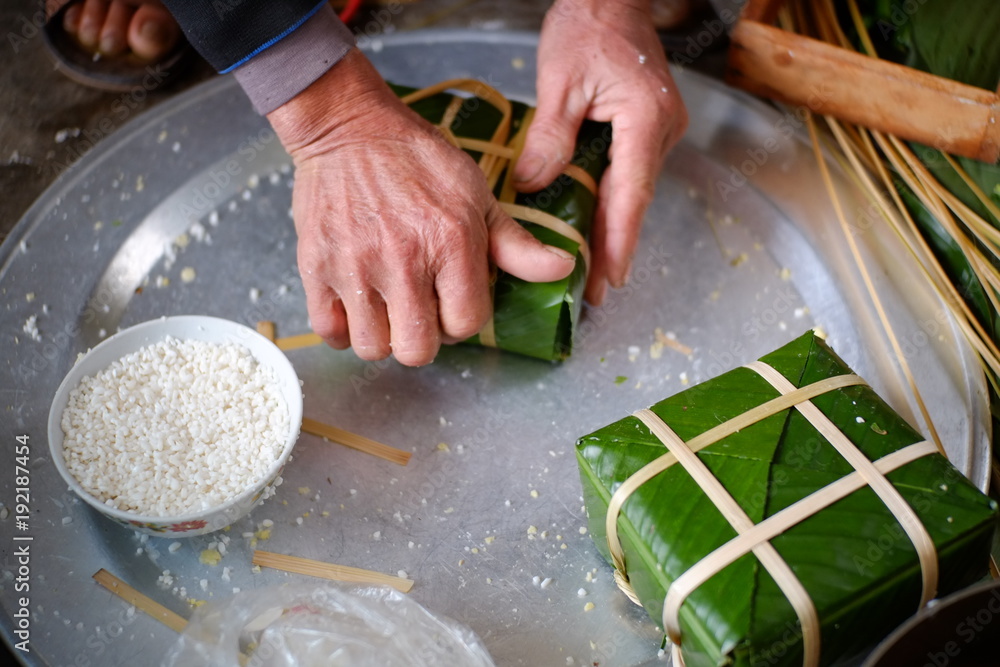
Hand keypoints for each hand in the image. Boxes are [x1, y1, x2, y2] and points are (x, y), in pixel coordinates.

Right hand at [268, 50, 577, 365]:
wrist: (348, 127)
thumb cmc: (417, 158)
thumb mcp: (476, 194)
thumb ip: (516, 243)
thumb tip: (564, 269)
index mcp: (451, 242)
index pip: (466, 324)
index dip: (463, 321)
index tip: (452, 302)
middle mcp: (403, 260)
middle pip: (418, 350)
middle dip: (425, 339)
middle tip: (420, 312)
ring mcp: (355, 266)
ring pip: (373, 348)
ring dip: (384, 338)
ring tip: (388, 310)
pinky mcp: (315, 266)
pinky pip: (330, 331)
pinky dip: (344, 330)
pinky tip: (357, 309)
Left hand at [513, 0, 687, 304]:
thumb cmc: (588, 25)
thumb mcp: (559, 81)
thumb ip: (550, 137)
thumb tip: (533, 186)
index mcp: (645, 118)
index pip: (631, 191)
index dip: (620, 239)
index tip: (612, 277)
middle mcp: (662, 129)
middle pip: (636, 198)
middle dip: (617, 246)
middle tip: (599, 291)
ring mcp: (660, 128)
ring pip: (634, 188)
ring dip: (615, 227)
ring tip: (596, 270)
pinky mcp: (649, 126)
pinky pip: (630, 172)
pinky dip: (613, 201)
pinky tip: (596, 224)